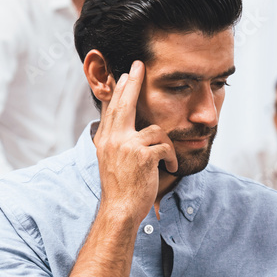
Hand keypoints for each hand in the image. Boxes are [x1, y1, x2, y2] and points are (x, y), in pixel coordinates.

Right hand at [92, 61, 177, 226]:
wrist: (120, 209)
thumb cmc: (120, 189)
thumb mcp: (111, 161)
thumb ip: (116, 142)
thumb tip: (120, 126)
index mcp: (105, 140)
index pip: (112, 109)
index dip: (119, 91)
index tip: (124, 75)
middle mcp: (113, 139)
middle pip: (125, 104)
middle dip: (132, 82)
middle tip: (138, 66)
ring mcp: (127, 145)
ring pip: (156, 130)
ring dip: (165, 146)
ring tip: (165, 161)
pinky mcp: (143, 155)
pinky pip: (165, 147)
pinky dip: (170, 158)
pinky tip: (168, 168)